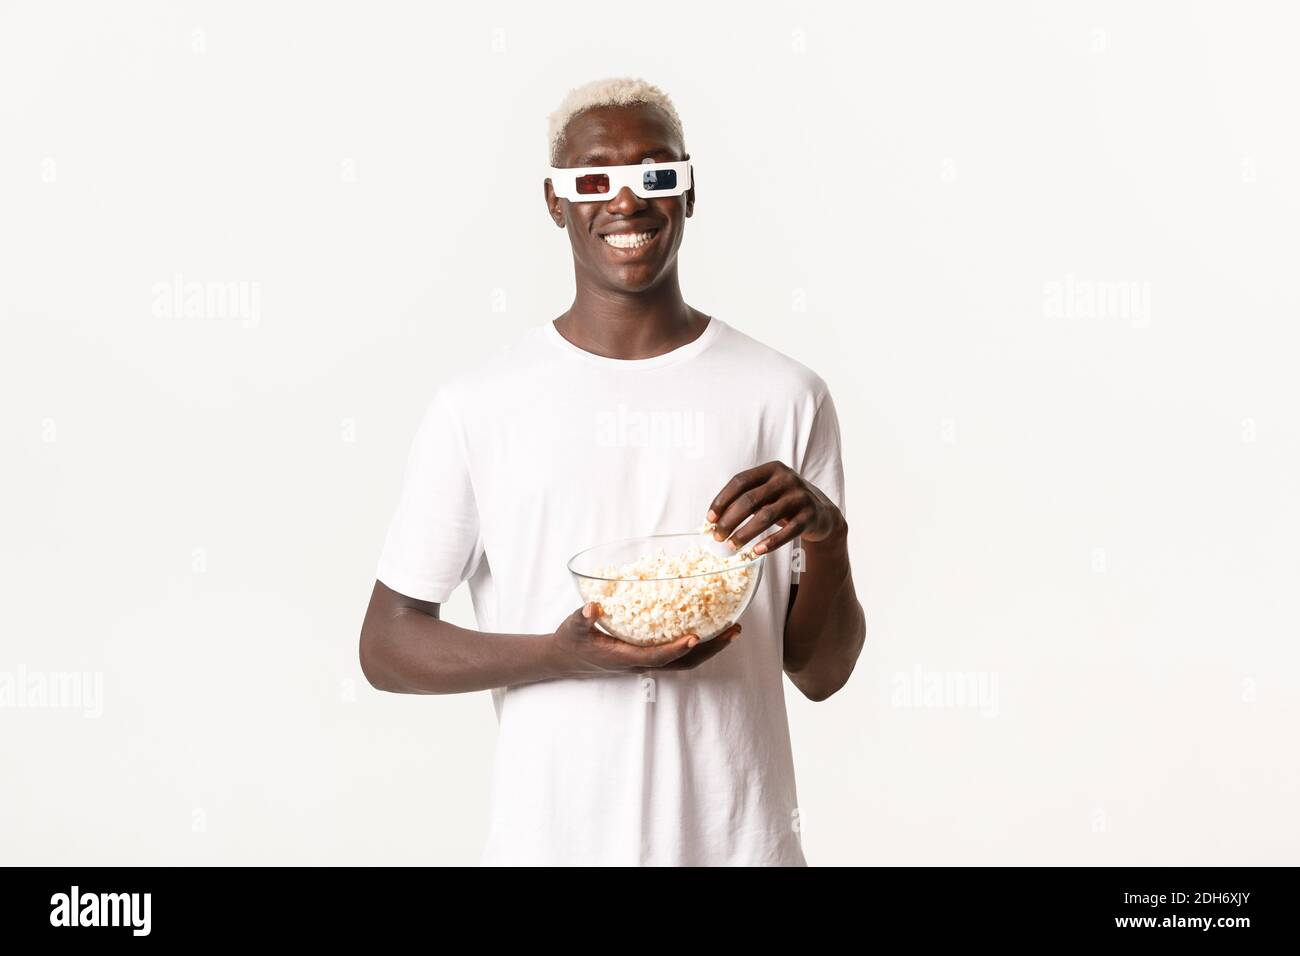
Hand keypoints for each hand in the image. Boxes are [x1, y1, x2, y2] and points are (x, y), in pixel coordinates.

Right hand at [550, 603, 741, 676]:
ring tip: (732, 629)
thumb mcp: (573, 627)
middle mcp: (640, 663)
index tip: (694, 637)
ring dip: (710, 647)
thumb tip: (592, 607)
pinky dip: (698, 644)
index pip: (655, 657)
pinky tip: (709, 626)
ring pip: (685, 661)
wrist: (567, 658)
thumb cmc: (572, 640)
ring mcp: (647, 662)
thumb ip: (583, 617)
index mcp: (624, 658)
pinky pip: (679, 654)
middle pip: (682, 663)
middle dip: (709, 649)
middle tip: (733, 630)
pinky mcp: (648, 656)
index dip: (675, 649)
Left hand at [706, 460, 844, 554]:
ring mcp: (800, 496)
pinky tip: (756, 552)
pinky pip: (787, 531)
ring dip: (745, 533)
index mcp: (771, 469)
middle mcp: (786, 478)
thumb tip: (715, 521)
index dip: (722, 500)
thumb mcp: (768, 494)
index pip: (740, 481)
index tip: (710, 519)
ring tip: (732, 546)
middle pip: (750, 500)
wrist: (822, 514)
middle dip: (730, 520)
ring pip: (766, 516)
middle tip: (717, 536)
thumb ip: (746, 501)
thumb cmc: (785, 504)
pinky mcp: (810, 515)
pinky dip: (770, 543)